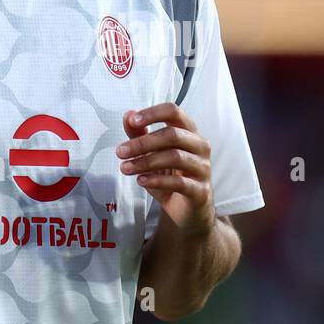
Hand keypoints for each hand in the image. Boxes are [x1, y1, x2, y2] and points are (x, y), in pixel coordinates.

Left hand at [116, 103, 215, 235]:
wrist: (188, 210)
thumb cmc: (171, 178)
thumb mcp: (151, 155)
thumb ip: (140, 134)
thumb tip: (127, 115)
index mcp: (189, 132)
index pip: (174, 112)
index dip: (153, 113)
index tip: (133, 121)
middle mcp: (200, 146)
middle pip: (173, 134)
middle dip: (143, 142)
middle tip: (120, 151)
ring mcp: (203, 168)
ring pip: (175, 157)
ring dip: (146, 161)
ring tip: (125, 168)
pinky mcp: (201, 190)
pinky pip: (180, 182)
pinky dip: (157, 180)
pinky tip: (141, 181)